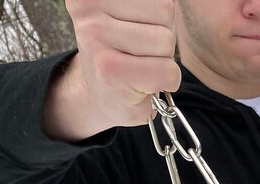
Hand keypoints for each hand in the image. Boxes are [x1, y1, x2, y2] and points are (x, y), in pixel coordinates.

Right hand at [44, 0, 180, 140]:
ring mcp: (96, 35)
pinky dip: (168, 81)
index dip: (161, 19)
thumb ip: (153, 6)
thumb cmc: (127, 55)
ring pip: (166, 40)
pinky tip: (144, 83)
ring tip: (140, 66)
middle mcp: (89, 5)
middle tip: (140, 53)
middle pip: (165, 12)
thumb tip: (170, 3)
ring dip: (164, 60)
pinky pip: (167, 71)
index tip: (137, 31)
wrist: (103, 98)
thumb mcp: (136, 17)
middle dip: (163, 38)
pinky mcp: (110, 69)